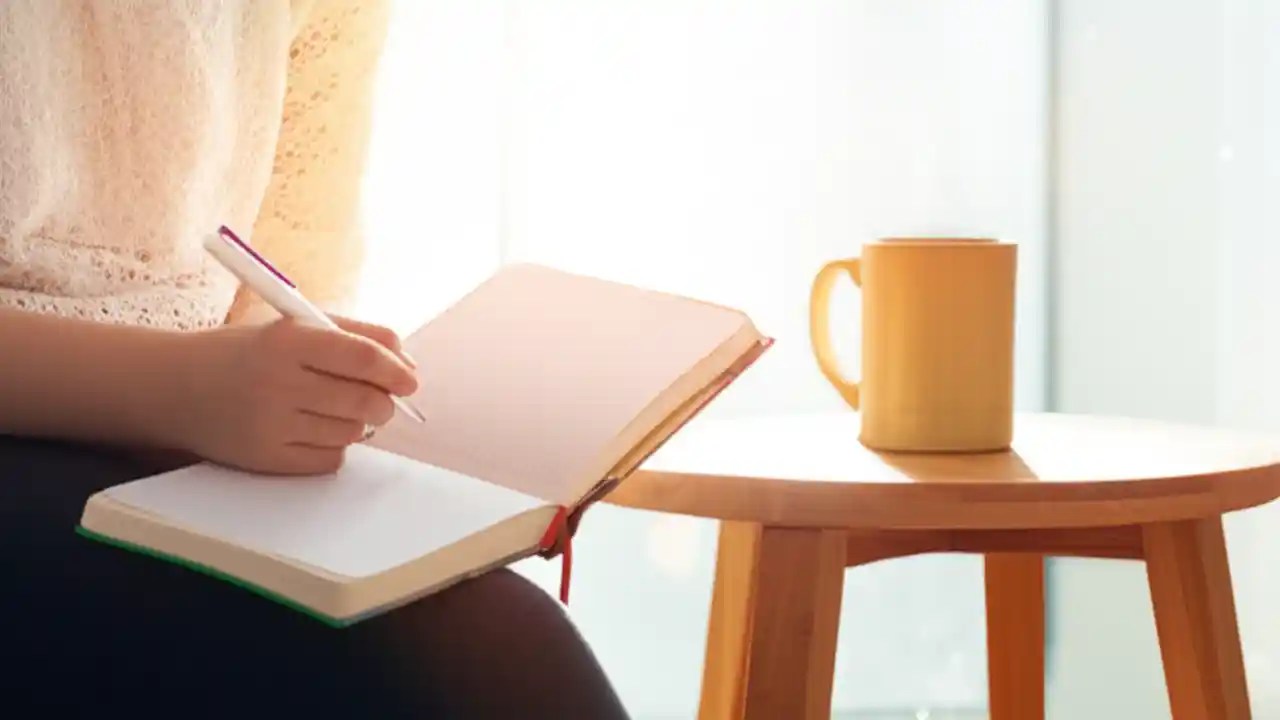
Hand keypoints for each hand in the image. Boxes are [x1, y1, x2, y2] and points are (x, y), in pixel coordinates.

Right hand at [168, 315, 418, 474]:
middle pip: (365, 401)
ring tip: (332, 408)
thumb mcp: (293, 327)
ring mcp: (270, 424)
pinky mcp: (265, 459)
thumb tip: (406, 364)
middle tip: (379, 398)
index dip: (397, 371)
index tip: (410, 379)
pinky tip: (313, 429)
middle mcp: (278, 382)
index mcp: (287, 340)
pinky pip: (330, 460)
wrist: (175, 387)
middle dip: (384, 402)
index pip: (363, 358)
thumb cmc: (247, 353)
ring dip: (357, 423)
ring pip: (352, 433)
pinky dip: (334, 446)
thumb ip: (354, 336)